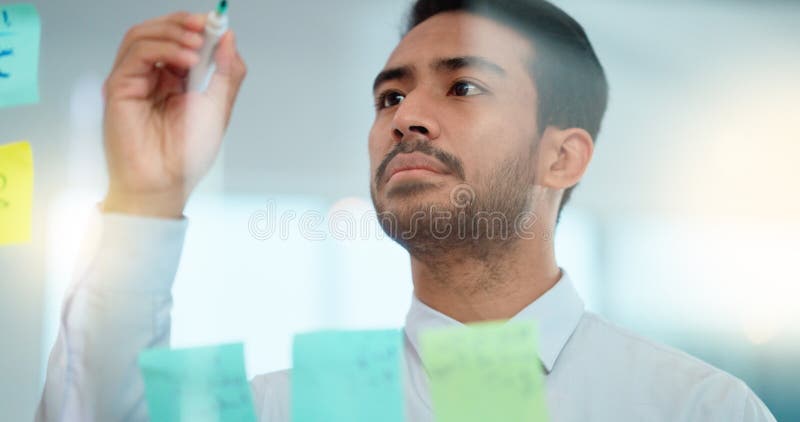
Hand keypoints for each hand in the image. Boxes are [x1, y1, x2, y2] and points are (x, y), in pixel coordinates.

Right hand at [101, 12, 246, 217]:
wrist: (166, 182)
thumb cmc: (186, 154)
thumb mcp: (219, 107)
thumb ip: (226, 72)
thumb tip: (228, 37)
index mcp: (176, 79)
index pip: (181, 39)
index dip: (199, 26)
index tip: (218, 20)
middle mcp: (153, 76)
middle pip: (159, 30)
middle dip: (186, 23)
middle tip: (208, 26)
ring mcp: (134, 79)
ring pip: (143, 35)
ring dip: (174, 32)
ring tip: (198, 45)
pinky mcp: (119, 86)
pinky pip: (136, 53)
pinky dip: (163, 48)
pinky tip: (186, 59)